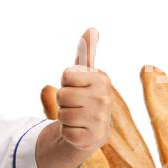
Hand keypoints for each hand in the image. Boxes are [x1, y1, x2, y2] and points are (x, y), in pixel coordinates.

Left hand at [55, 28, 110, 152]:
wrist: (91, 130)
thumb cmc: (84, 96)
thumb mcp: (84, 74)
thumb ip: (86, 52)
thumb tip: (91, 29)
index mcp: (102, 79)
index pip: (67, 75)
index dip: (66, 82)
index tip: (76, 86)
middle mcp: (105, 99)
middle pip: (63, 95)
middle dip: (63, 101)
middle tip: (75, 104)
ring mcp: (101, 121)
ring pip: (63, 114)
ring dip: (65, 117)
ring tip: (77, 117)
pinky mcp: (92, 139)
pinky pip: (65, 131)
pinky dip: (67, 132)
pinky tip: (78, 131)